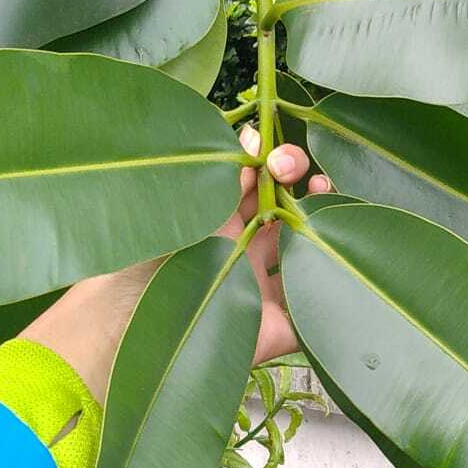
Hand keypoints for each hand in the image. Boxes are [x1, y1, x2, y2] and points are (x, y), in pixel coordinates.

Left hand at [18, 127, 329, 399]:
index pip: (252, 187)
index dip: (270, 163)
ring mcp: (260, 293)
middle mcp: (238, 256)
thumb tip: (251, 136)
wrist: (127, 330)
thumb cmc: (143, 261)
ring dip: (324, 219)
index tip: (272, 153)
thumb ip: (219, 174)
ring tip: (326, 188)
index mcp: (211, 226)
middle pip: (283, 213)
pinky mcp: (276, 331)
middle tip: (296, 169)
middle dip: (299, 180)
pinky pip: (314, 310)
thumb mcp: (181, 206)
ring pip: (305, 253)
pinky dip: (334, 281)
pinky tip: (339, 241)